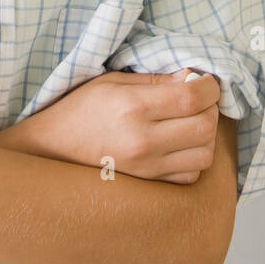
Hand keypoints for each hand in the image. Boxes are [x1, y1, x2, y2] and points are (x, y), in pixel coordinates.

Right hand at [29, 69, 220, 183]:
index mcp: (133, 107)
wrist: (52, 150)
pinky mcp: (147, 185)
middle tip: (201, 99)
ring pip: (204, 155)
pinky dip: (194, 159)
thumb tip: (192, 78)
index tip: (206, 81)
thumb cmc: (80, 110)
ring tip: (192, 121)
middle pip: (205, 127)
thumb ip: (155, 80)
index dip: (210, 87)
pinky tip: (180, 145)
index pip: (192, 98)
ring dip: (206, 135)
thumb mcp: (112, 81)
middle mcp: (143, 141)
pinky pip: (190, 176)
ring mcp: (146, 168)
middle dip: (211, 108)